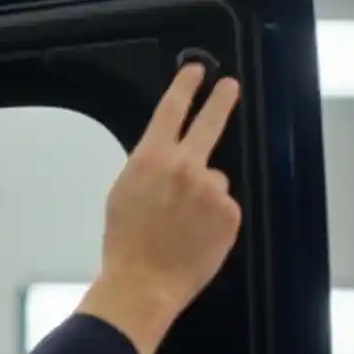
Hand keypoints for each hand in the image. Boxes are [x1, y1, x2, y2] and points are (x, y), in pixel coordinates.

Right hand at [77, 64, 241, 353]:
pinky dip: (213, 218)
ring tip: (182, 224)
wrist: (144, 282)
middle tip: (229, 86)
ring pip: (213, 179)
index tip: (196, 72)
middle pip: (210, 122)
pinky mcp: (230, 213)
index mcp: (152, 157)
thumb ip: (149, 167)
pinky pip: (224, 206)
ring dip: (203, 194)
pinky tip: (195, 235)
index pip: (172, 109)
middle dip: (221, 100)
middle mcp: (185, 166)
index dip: (185, 86)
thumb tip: (170, 158)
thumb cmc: (126, 241)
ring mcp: (211, 189)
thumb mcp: (124, 191)